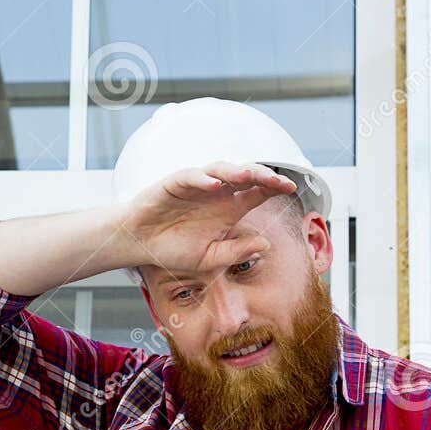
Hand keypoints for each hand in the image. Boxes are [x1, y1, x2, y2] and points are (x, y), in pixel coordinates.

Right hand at [116, 160, 298, 277]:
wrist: (140, 244)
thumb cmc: (173, 249)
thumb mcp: (210, 259)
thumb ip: (236, 251)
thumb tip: (266, 245)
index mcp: (228, 209)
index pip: (256, 193)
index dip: (273, 187)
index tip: (291, 188)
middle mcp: (217, 193)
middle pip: (245, 177)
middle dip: (262, 176)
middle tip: (278, 180)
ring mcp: (197, 185)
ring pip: (221, 170)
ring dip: (236, 171)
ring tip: (249, 175)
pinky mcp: (175, 183)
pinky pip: (191, 177)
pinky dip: (203, 179)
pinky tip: (214, 184)